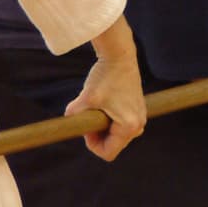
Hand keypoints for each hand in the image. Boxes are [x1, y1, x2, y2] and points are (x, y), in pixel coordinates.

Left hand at [66, 16, 146, 161]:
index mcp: (130, 127)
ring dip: (102, 126)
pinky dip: (108, 118)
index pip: (108, 153)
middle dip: (97, 134)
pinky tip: (104, 102)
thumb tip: (67, 123)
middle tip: (88, 114)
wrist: (119, 54)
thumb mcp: (86, 98)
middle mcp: (138, 125)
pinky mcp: (137, 110)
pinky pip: (120, 125)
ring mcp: (140, 118)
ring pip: (115, 135)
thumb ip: (74, 115)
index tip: (85, 126)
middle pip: (112, 145)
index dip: (92, 144)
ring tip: (96, 107)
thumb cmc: (104, 76)